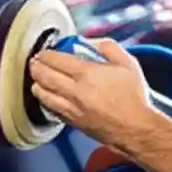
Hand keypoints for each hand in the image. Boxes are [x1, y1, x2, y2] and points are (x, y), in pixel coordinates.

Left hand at [28, 38, 154, 151]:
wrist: (136, 129)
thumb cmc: (133, 98)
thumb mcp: (127, 63)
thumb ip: (107, 47)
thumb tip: (90, 42)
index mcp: (88, 74)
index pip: (56, 60)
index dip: (46, 54)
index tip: (45, 52)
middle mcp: (76, 91)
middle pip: (44, 76)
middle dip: (36, 67)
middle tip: (35, 62)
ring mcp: (72, 109)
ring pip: (43, 95)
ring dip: (37, 84)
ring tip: (37, 78)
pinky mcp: (72, 122)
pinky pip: (50, 109)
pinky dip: (45, 101)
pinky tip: (47, 96)